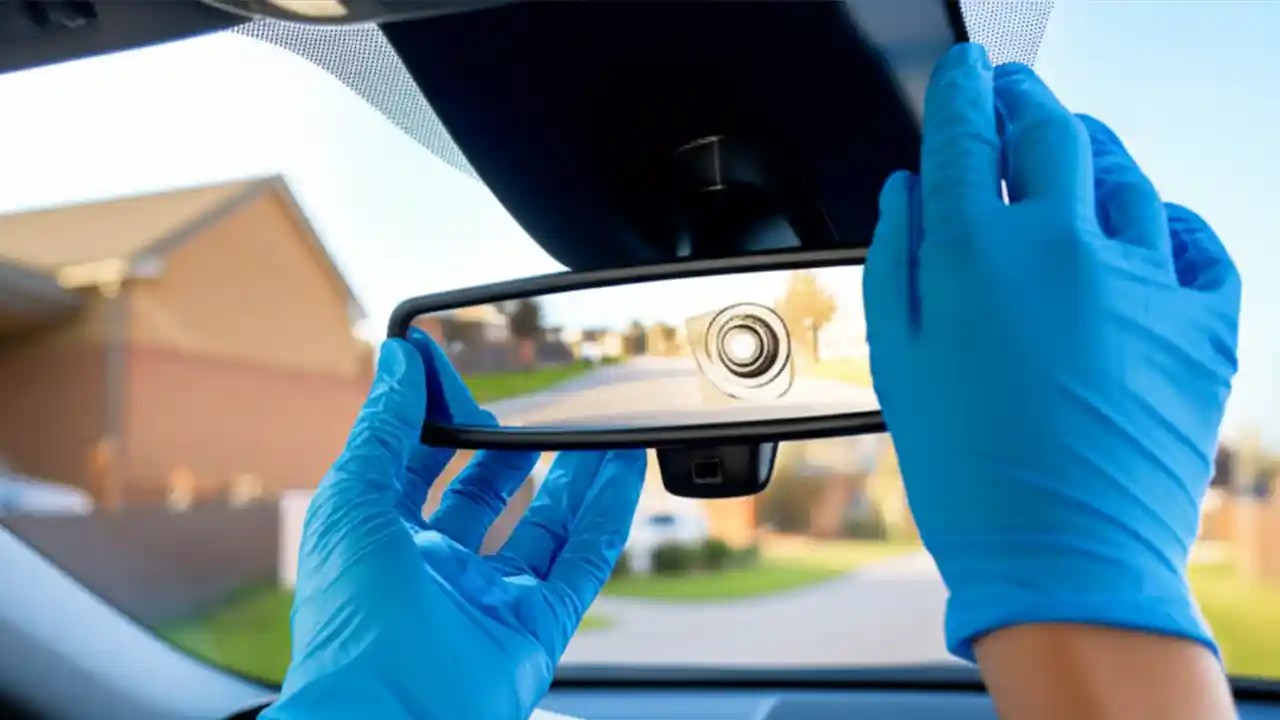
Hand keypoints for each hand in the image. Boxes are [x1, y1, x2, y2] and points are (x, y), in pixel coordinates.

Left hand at [262, 330, 646, 719]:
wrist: (385, 716)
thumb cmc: (349, 619)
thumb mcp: (352, 500)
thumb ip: (383, 428)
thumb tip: (400, 362)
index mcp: (384, 544)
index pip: (414, 466)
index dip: (432, 418)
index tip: (447, 369)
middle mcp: (438, 572)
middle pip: (483, 499)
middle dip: (508, 453)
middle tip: (534, 409)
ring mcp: (491, 601)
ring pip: (544, 528)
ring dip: (573, 477)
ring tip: (600, 430)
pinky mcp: (538, 627)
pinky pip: (581, 562)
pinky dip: (608, 515)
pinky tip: (625, 469)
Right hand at [864, 44, 1238, 659]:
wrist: (1067, 559)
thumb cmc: (969, 475)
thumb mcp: (898, 362)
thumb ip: (896, 260)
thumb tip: (909, 191)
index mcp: (977, 254)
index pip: (971, 132)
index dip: (964, 90)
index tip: (964, 74)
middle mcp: (1066, 248)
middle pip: (1052, 133)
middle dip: (1028, 100)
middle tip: (1015, 94)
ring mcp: (1144, 280)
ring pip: (1125, 175)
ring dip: (1093, 148)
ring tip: (1076, 146)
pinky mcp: (1204, 322)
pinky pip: (1196, 241)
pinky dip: (1167, 220)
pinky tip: (1147, 225)